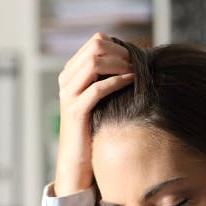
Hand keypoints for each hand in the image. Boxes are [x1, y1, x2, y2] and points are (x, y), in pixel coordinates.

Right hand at [54, 32, 133, 196]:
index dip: (118, 45)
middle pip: (94, 47)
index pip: (94, 42)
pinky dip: (117, 82)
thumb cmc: (94, 131)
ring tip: (137, 72)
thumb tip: (134, 63)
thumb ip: (108, 81)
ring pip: (94, 62)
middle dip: (120, 52)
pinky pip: (98, 88)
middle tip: (138, 63)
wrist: (78, 163)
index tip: (136, 57)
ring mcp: (69, 95)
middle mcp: (66, 81)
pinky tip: (132, 82)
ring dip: (120, 64)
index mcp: (71, 74)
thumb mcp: (101, 101)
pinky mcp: (76, 111)